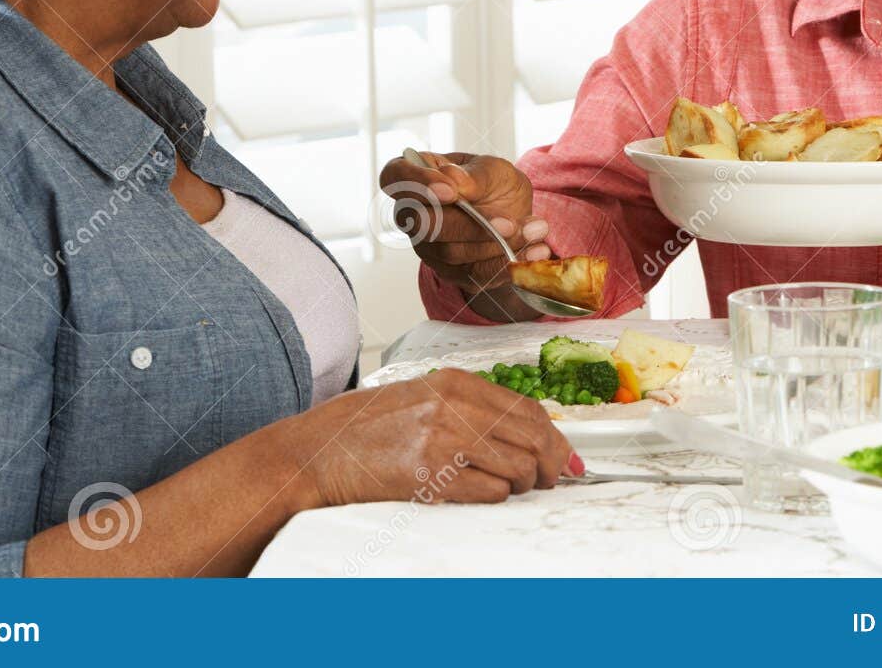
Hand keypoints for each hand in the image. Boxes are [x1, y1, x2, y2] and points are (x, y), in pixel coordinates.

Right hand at [288, 370, 578, 506]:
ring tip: (511, 489)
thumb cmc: (364, 429)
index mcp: (454, 383)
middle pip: (532, 436)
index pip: (527, 407)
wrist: (317, 452)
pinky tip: (482, 495)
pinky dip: (496, 497)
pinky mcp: (430, 474)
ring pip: (518, 465)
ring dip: (523, 485)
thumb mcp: (422, 399)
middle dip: (550, 463)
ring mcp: (442, 439)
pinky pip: (490, 491)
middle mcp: (453, 406)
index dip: (555, 436)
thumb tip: (523, 433)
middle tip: (550, 480)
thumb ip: (470, 409)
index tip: (564, 456)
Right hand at [378, 151, 550, 294]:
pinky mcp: (452, 273)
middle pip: (424, 224)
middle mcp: (413, 216)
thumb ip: (477, 175)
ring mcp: (429, 248)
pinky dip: (509, 265)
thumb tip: (457, 182)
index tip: (451, 191)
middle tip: (509, 222)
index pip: (395, 177)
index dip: (417, 184)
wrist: (513, 214)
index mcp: (416, 178)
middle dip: (470, 226)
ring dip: (498, 244)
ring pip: (452, 253)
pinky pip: (474, 275)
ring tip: (536, 229)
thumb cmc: (493, 184)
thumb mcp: (494, 169)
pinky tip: (536, 251)